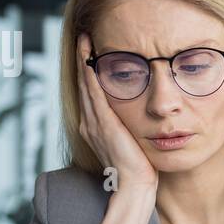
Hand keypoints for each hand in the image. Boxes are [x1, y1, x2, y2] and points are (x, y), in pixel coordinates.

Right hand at [76, 33, 156, 192]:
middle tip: (83, 37)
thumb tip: (140, 116)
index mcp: (94, 127)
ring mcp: (94, 123)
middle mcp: (89, 123)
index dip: (88, 72)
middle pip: (84, 84)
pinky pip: (94, 92)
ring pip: (86, 84)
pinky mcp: (104, 123)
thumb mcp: (132, 141)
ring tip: (84, 40)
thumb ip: (129, 127)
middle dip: (83, 60)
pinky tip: (90, 58)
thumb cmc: (139, 168)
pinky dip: (90, 73)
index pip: (90, 93)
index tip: (91, 53)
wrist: (135, 186)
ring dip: (84, 61)